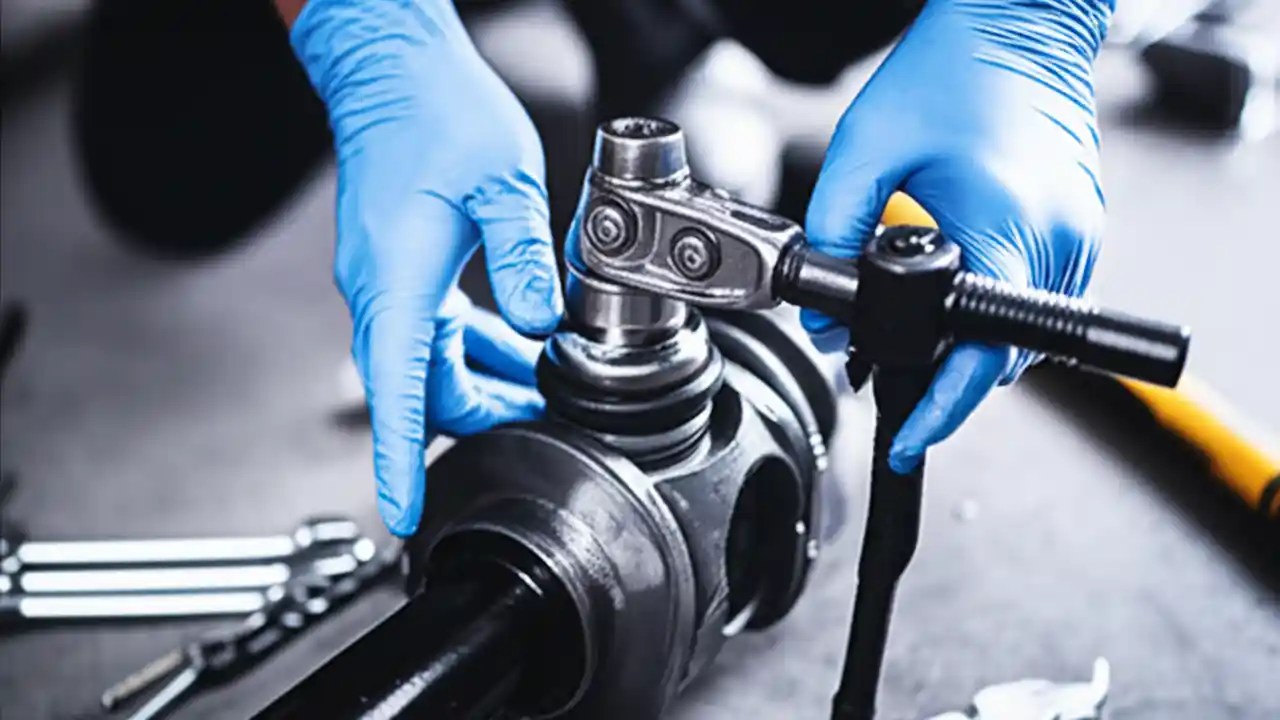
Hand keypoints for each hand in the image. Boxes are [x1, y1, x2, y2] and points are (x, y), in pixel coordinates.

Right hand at [291, 0, 561, 534]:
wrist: (390, 70)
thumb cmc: (433, 114)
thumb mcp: (502, 184)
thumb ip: (526, 259)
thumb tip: (543, 322)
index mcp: (397, 283)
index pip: (397, 395)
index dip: (399, 460)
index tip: (404, 511)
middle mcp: (381, 292)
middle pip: (423, 390)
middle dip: (481, 418)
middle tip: (546, 422)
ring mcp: (387, 283)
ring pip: (431, 364)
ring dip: (485, 383)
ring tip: (546, 384)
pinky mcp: (401, 269)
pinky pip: (435, 332)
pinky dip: (476, 347)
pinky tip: (521, 340)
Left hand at [804, 0, 1110, 471]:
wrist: (1016, 23)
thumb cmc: (948, 71)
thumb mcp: (864, 149)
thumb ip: (833, 232)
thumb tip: (824, 315)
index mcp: (1005, 227)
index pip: (980, 357)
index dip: (941, 410)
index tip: (908, 440)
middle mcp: (1056, 242)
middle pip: (1001, 358)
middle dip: (945, 380)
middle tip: (893, 378)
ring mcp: (1078, 238)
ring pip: (1023, 338)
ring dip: (973, 351)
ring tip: (922, 340)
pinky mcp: (1081, 229)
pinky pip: (1038, 301)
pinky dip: (997, 317)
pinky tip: (960, 300)